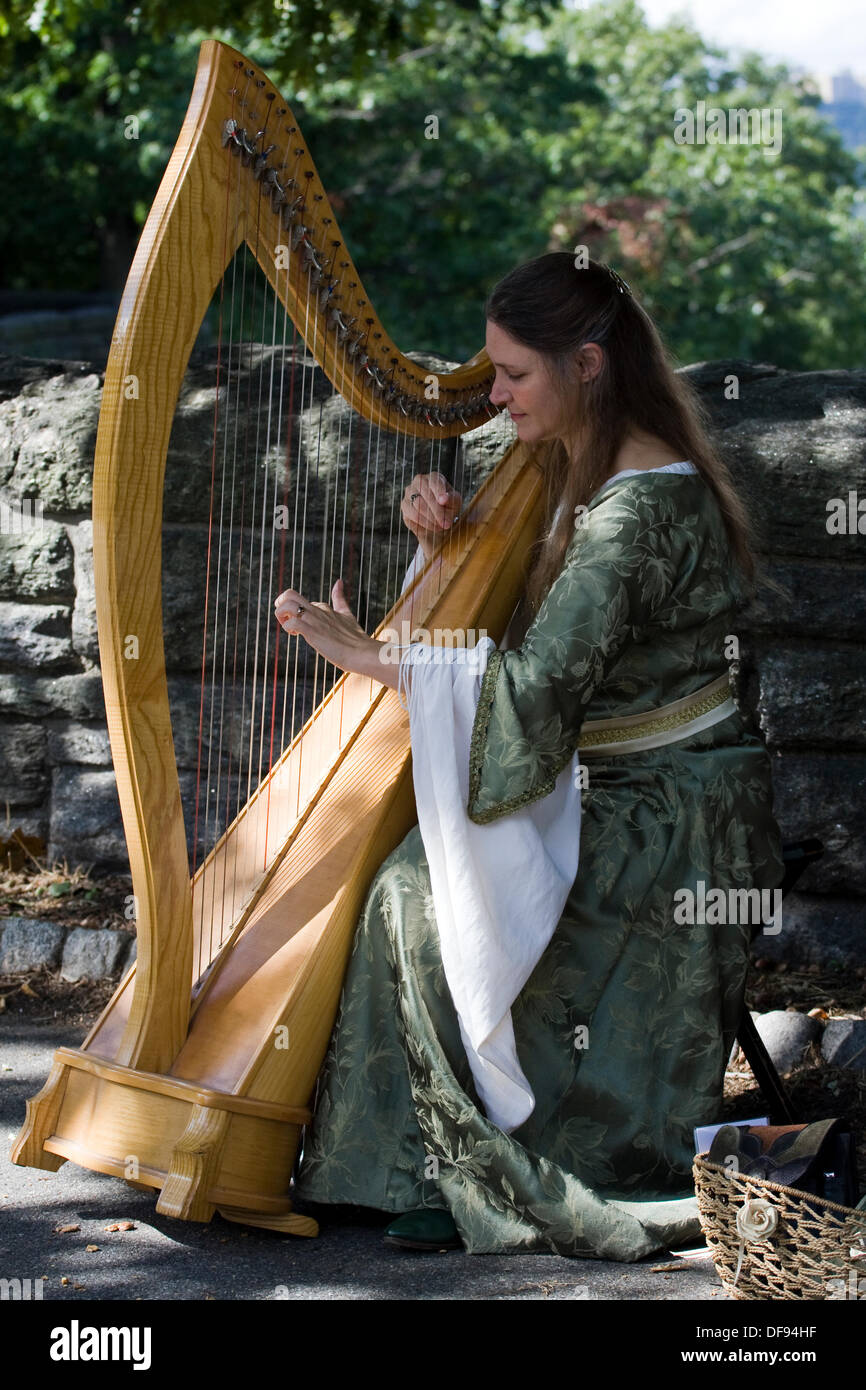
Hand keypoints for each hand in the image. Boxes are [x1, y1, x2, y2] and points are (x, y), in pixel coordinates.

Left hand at [273, 579, 398, 688]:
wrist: (362, 653)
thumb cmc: (356, 639)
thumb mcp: (347, 614)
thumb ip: (340, 599)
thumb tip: (339, 581)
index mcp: (325, 608)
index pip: (301, 600)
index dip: (296, 611)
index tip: (299, 625)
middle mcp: (317, 611)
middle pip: (289, 594)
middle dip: (280, 605)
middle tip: (285, 619)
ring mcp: (314, 620)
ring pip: (287, 605)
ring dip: (281, 615)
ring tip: (289, 628)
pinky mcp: (312, 632)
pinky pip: (292, 623)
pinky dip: (288, 628)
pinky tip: (295, 635)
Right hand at [401, 472, 461, 554]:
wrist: (438, 521)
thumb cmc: (448, 507)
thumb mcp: (455, 502)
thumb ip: (452, 499)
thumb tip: (443, 499)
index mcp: (433, 477)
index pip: (434, 482)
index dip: (439, 492)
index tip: (444, 502)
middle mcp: (419, 482)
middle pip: (425, 494)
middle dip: (437, 511)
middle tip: (446, 524)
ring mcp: (409, 493)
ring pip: (418, 505)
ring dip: (431, 519)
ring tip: (440, 527)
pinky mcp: (404, 506)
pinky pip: (412, 515)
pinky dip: (423, 523)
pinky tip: (432, 527)